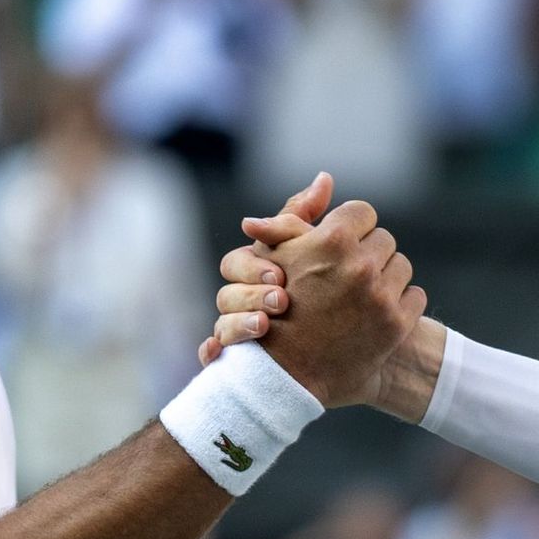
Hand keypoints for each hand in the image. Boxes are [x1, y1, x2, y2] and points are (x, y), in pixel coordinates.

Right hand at [196, 174, 333, 368]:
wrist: (329, 349)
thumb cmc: (314, 287)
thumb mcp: (308, 248)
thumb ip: (307, 215)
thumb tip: (325, 179)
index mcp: (248, 273)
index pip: (236, 263)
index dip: (255, 267)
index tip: (280, 274)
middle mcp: (237, 302)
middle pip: (226, 297)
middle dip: (251, 296)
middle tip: (280, 299)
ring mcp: (235, 333)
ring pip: (219, 327)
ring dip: (238, 326)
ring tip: (264, 325)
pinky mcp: (229, 359)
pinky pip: (209, 354)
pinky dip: (210, 352)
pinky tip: (218, 354)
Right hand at [200, 175, 425, 407]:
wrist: (286, 378)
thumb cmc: (274, 310)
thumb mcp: (275, 255)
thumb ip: (299, 212)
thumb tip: (325, 178)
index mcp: (332, 240)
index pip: (363, 213)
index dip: (350, 230)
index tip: (339, 250)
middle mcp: (361, 264)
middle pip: (384, 240)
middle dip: (369, 255)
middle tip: (347, 278)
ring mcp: (381, 296)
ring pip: (402, 267)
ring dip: (387, 279)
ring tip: (361, 299)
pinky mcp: (398, 323)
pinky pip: (415, 296)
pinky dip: (400, 305)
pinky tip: (375, 318)